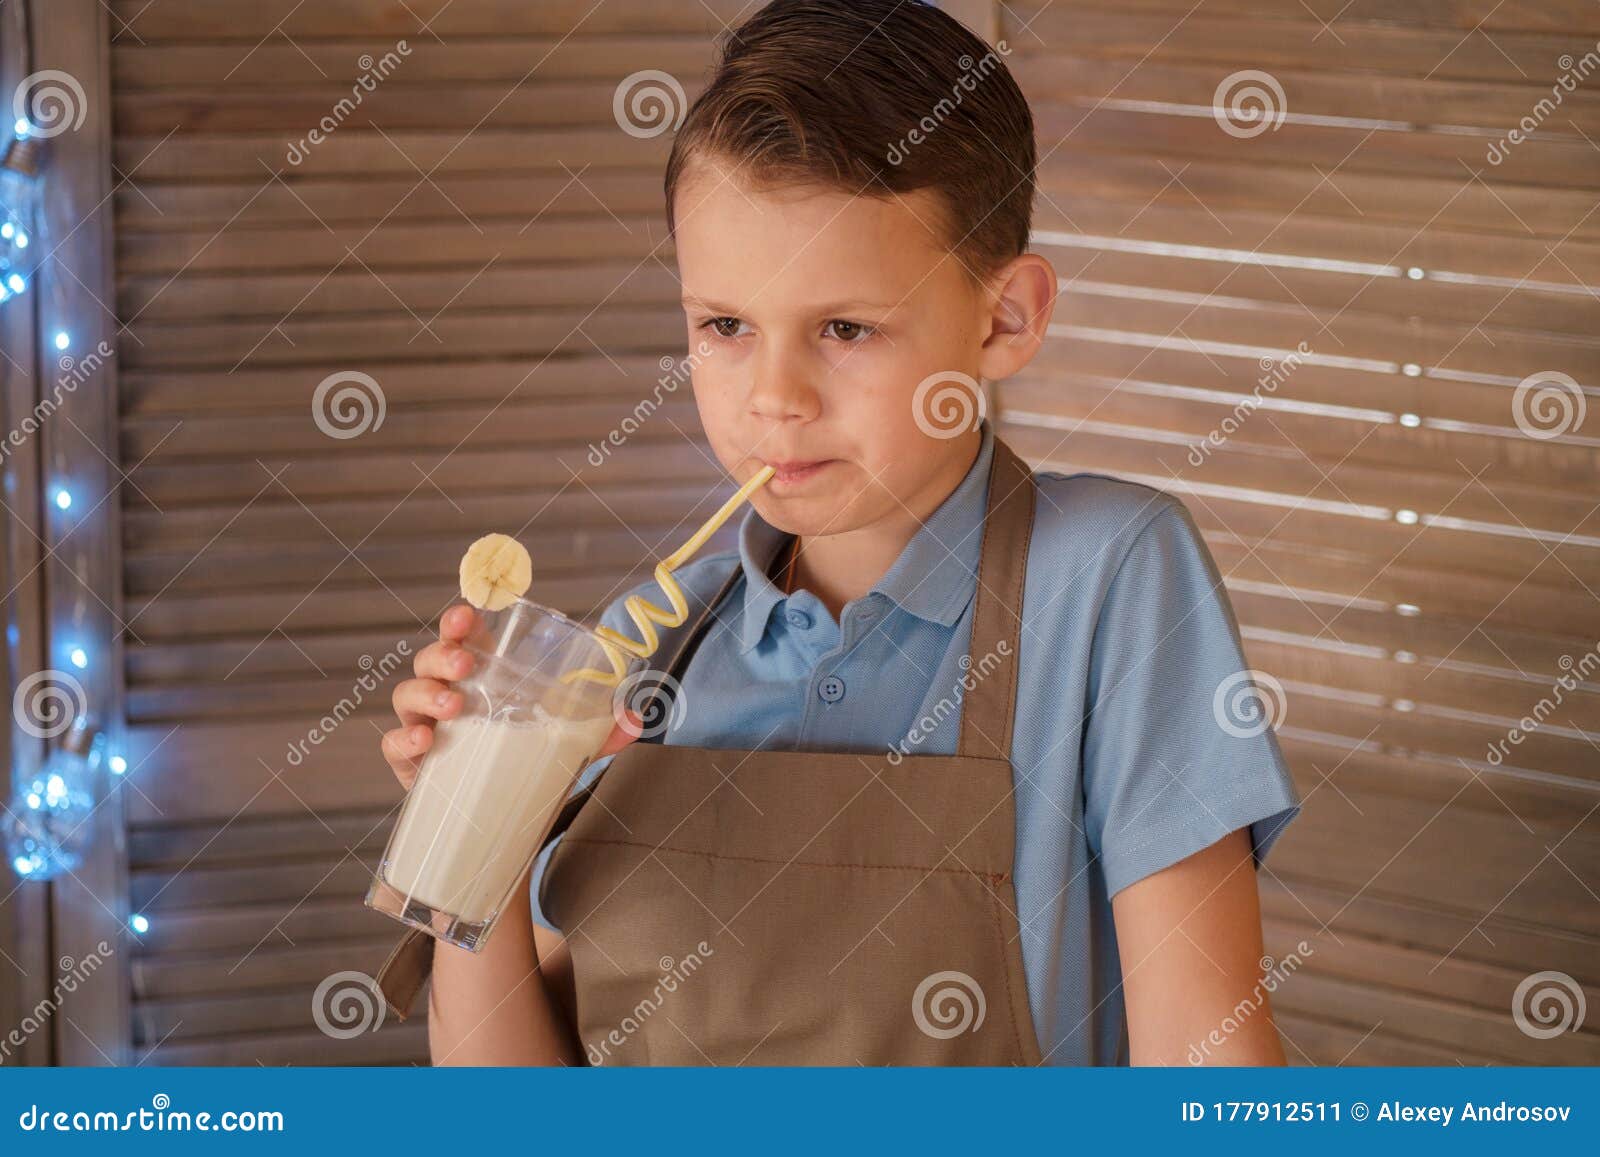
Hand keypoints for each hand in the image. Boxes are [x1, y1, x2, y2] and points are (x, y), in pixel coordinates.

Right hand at [383, 604, 640, 790]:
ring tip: (452, 704)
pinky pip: (395, 746)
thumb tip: (635, 719)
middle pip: (430, 661)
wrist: (501, 827)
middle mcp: (447, 697)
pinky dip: (404, 740)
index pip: (463, 638)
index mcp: (481, 678)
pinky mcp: (413, 768)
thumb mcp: (570, 744)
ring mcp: (425, 729)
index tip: (468, 615)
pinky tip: (424, 741)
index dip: (459, 622)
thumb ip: (604, 729)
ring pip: (406, 696)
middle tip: (465, 663)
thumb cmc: (527, 764)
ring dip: (426, 693)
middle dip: (442, 654)